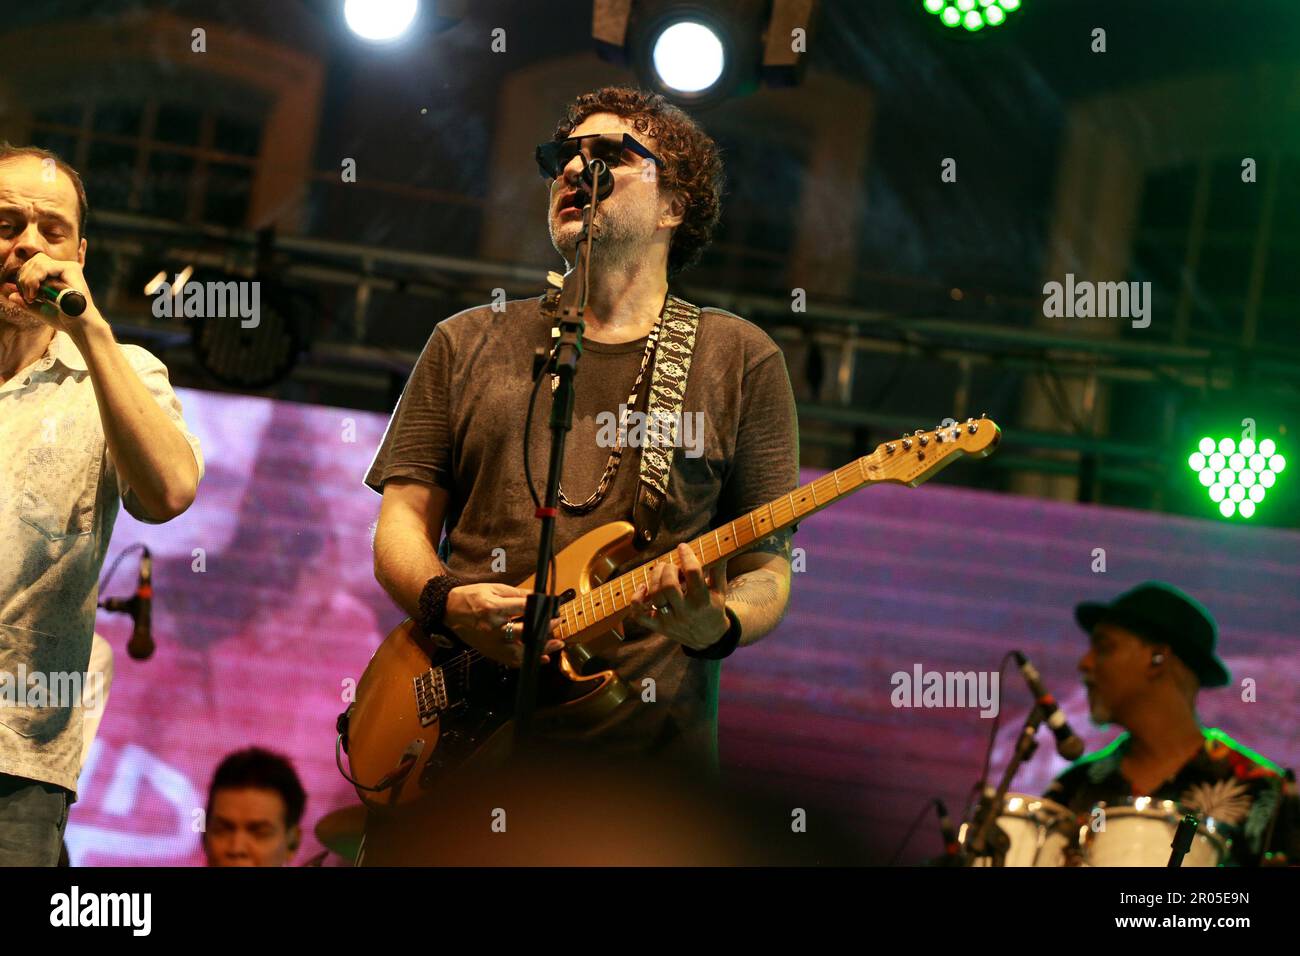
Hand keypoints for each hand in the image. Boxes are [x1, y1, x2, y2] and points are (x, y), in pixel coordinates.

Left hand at [7, 252, 100, 333]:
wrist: (80, 326)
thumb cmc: (64, 319)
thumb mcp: (40, 309)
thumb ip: (25, 301)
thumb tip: (9, 294)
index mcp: (58, 274)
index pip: (34, 264)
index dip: (24, 277)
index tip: (25, 296)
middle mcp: (64, 268)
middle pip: (35, 261)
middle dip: (25, 278)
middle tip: (28, 296)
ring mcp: (69, 267)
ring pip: (38, 262)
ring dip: (29, 280)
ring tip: (32, 297)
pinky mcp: (71, 269)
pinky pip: (44, 267)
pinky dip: (35, 279)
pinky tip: (35, 293)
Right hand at [444, 582, 563, 667]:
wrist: (448, 611)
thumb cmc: (471, 597)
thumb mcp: (494, 588)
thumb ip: (517, 594)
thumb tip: (538, 597)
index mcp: (493, 608)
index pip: (523, 609)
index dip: (541, 608)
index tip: (552, 607)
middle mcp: (492, 628)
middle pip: (523, 633)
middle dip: (544, 628)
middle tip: (557, 623)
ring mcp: (491, 643)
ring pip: (519, 652)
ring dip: (540, 650)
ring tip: (555, 645)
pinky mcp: (489, 652)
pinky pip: (511, 660)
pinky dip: (527, 660)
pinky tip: (541, 657)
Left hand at [626, 543, 729, 650]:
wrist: (709, 638)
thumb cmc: (713, 608)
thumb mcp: (720, 590)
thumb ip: (718, 569)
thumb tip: (717, 548)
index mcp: (702, 600)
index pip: (693, 573)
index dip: (686, 556)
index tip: (682, 547)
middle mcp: (685, 612)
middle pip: (669, 585)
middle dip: (668, 569)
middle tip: (670, 565)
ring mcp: (670, 620)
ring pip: (655, 596)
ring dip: (654, 578)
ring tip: (661, 571)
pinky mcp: (658, 626)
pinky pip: (640, 616)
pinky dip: (636, 600)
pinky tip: (642, 588)